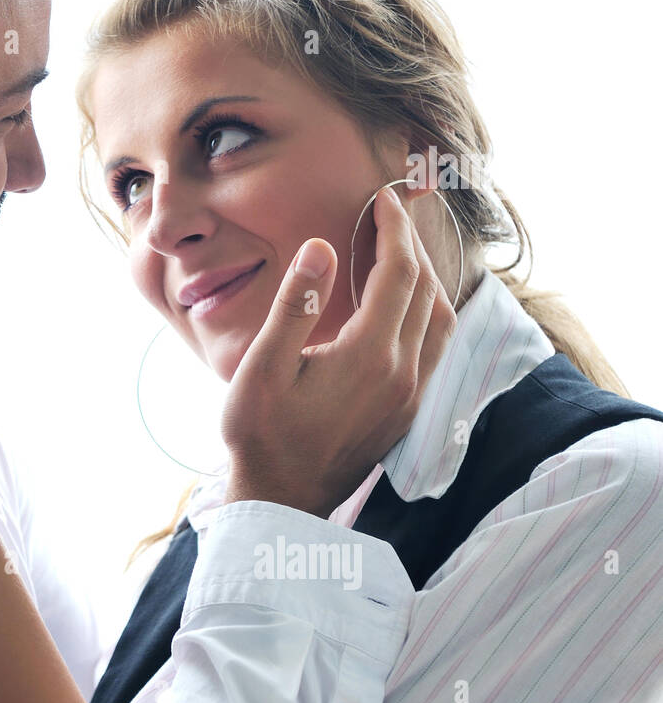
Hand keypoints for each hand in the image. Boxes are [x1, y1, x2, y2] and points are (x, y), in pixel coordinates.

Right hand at [219, 186, 456, 516]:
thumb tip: (321, 247)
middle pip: (426, 291)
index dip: (394, 231)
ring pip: (441, 321)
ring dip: (425, 280)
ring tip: (398, 255)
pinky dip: (427, 313)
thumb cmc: (261, 434)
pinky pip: (435, 349)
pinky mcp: (407, 414)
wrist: (282, 502)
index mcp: (369, 355)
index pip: (399, 273)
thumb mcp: (263, 366)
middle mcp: (403, 374)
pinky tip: (403, 309)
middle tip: (390, 217)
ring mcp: (410, 398)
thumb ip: (295, 305)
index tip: (383, 200)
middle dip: (411, 247)